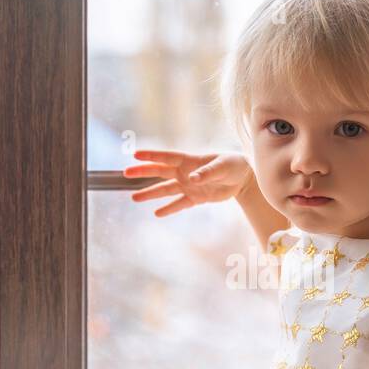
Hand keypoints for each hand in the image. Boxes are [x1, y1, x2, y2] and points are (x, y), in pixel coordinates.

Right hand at [123, 150, 252, 216]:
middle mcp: (185, 172)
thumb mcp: (222, 166)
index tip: (135, 154)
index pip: (167, 157)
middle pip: (160, 172)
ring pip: (166, 190)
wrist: (243, 178)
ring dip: (151, 194)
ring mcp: (188, 185)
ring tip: (134, 198)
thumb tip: (193, 178)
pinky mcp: (195, 198)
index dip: (152, 156)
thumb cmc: (233, 164)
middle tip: (125, 174)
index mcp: (190, 160)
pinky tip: (157, 213)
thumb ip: (207, 172)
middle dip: (143, 173)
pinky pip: (180, 204)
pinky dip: (169, 209)